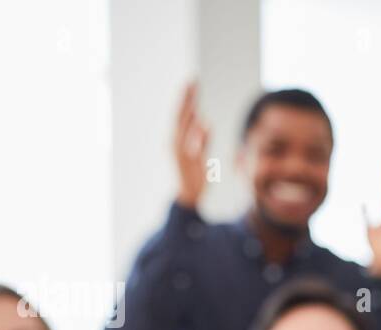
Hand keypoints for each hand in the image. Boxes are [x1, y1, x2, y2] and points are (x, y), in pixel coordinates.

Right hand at [173, 81, 210, 209]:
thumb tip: (206, 123)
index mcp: (176, 139)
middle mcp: (174, 143)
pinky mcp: (186, 163)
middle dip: (186, 99)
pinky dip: (198, 134)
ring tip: (195, 97)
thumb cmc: (195, 175)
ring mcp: (179, 153)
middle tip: (192, 81)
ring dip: (189, 113)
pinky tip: (203, 121)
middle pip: (180, 117)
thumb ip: (203, 140)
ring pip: (183, 129)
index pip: (181, 114)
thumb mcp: (201, 154)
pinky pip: (193, 145)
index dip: (185, 98)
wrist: (189, 196)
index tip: (191, 82)